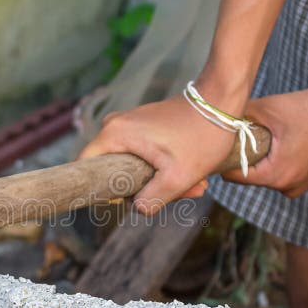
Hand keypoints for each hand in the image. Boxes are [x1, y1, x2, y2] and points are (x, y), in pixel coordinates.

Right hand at [78, 87, 244, 215]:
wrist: (222, 99)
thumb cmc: (202, 136)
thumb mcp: (177, 177)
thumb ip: (151, 199)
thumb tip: (137, 208)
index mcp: (114, 135)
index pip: (85, 167)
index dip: (100, 190)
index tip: (128, 200)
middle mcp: (115, 125)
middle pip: (115, 170)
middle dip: (146, 189)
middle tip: (180, 195)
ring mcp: (129, 123)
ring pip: (134, 165)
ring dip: (161, 180)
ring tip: (195, 186)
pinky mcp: (143, 125)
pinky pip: (145, 154)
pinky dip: (165, 167)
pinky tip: (192, 174)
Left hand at [223, 87, 307, 196]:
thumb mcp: (273, 108)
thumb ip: (241, 115)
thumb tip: (217, 114)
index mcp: (276, 177)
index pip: (232, 174)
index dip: (223, 156)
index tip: (221, 137)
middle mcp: (288, 188)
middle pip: (248, 173)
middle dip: (243, 152)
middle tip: (242, 127)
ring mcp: (300, 186)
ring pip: (265, 170)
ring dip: (261, 153)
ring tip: (267, 129)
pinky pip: (282, 169)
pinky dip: (277, 154)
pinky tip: (284, 134)